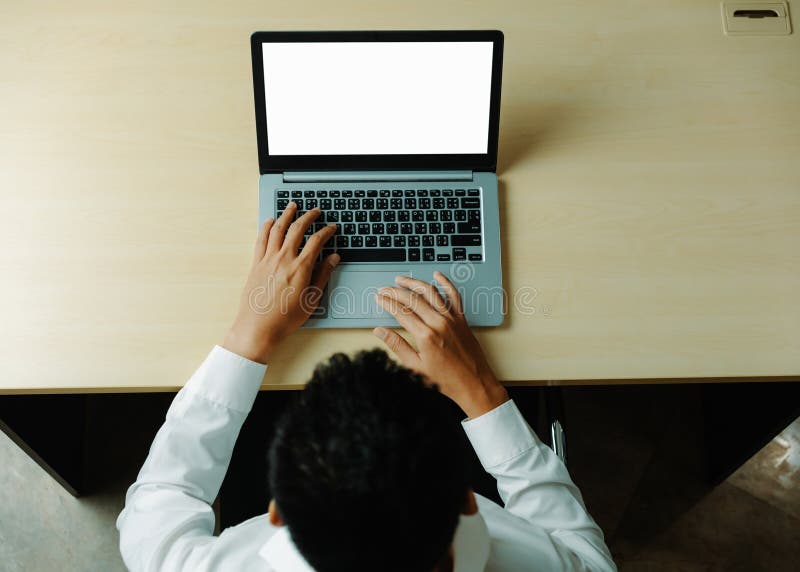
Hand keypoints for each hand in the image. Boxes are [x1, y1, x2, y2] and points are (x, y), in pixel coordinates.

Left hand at [223, 202, 338, 363]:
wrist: (258, 327)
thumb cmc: (285, 318)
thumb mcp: (312, 300)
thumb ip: (323, 275)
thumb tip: (333, 258)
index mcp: (301, 268)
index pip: (317, 241)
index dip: (326, 231)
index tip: (331, 227)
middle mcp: (284, 259)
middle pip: (297, 229)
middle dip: (309, 216)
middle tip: (315, 211)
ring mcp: (268, 259)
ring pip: (277, 229)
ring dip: (286, 215)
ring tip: (293, 206)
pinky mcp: (256, 263)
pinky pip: (261, 239)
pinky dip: (265, 227)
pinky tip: (269, 221)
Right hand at [373, 272, 508, 417]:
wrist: (474, 384)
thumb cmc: (447, 380)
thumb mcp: (416, 367)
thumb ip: (397, 346)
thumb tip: (381, 332)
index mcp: (426, 336)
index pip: (401, 312)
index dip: (387, 303)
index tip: (379, 298)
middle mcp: (439, 323)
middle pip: (413, 299)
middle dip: (395, 291)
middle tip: (384, 289)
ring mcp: (452, 319)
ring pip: (431, 292)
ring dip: (414, 283)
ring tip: (402, 279)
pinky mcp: (462, 319)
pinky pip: (454, 295)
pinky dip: (446, 283)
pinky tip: (437, 275)